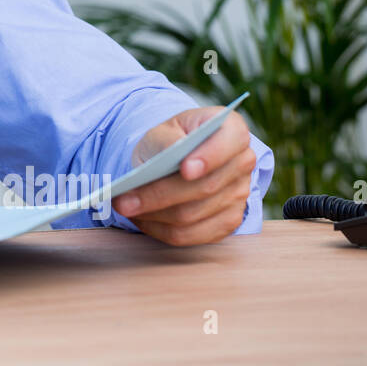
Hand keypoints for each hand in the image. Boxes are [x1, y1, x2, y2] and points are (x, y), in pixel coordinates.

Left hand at [112, 106, 255, 245]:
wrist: (175, 158)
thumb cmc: (171, 140)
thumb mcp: (164, 130)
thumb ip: (168, 140)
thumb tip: (168, 155)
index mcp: (233, 131)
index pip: (231, 141)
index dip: (209, 157)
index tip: (185, 169)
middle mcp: (243, 163)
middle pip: (204, 187)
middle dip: (159, 195)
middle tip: (123, 200)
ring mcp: (239, 196)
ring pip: (193, 215)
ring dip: (153, 214)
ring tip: (124, 207)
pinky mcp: (227, 223)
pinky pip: (191, 235)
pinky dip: (160, 229)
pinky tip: (140, 219)